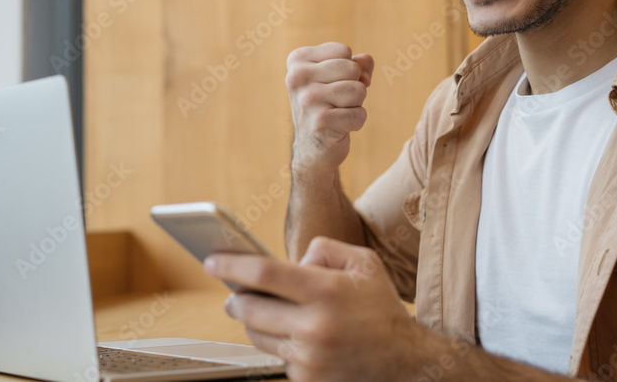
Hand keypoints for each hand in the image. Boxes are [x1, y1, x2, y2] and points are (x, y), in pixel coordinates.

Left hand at [204, 237, 425, 381]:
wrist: (405, 363)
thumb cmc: (380, 308)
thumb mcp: (364, 263)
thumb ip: (325, 249)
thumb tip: (294, 259)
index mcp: (326, 291)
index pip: (264, 273)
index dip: (232, 264)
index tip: (211, 260)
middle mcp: (314, 326)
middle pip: (249, 308)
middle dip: (234, 297)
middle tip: (233, 291)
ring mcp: (308, 358)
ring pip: (255, 335)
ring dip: (253, 321)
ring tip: (265, 312)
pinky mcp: (306, 380)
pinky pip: (275, 357)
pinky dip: (278, 344)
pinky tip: (295, 336)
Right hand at [285, 43, 373, 171]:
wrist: (312, 145)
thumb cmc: (329, 102)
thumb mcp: (341, 75)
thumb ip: (360, 64)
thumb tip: (364, 78)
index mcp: (297, 60)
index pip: (343, 51)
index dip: (349, 68)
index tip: (332, 82)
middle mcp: (297, 77)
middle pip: (352, 69)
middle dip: (354, 85)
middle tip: (336, 100)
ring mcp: (307, 99)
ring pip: (358, 90)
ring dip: (356, 104)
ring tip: (338, 111)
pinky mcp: (320, 121)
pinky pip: (359, 114)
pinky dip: (356, 122)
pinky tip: (340, 127)